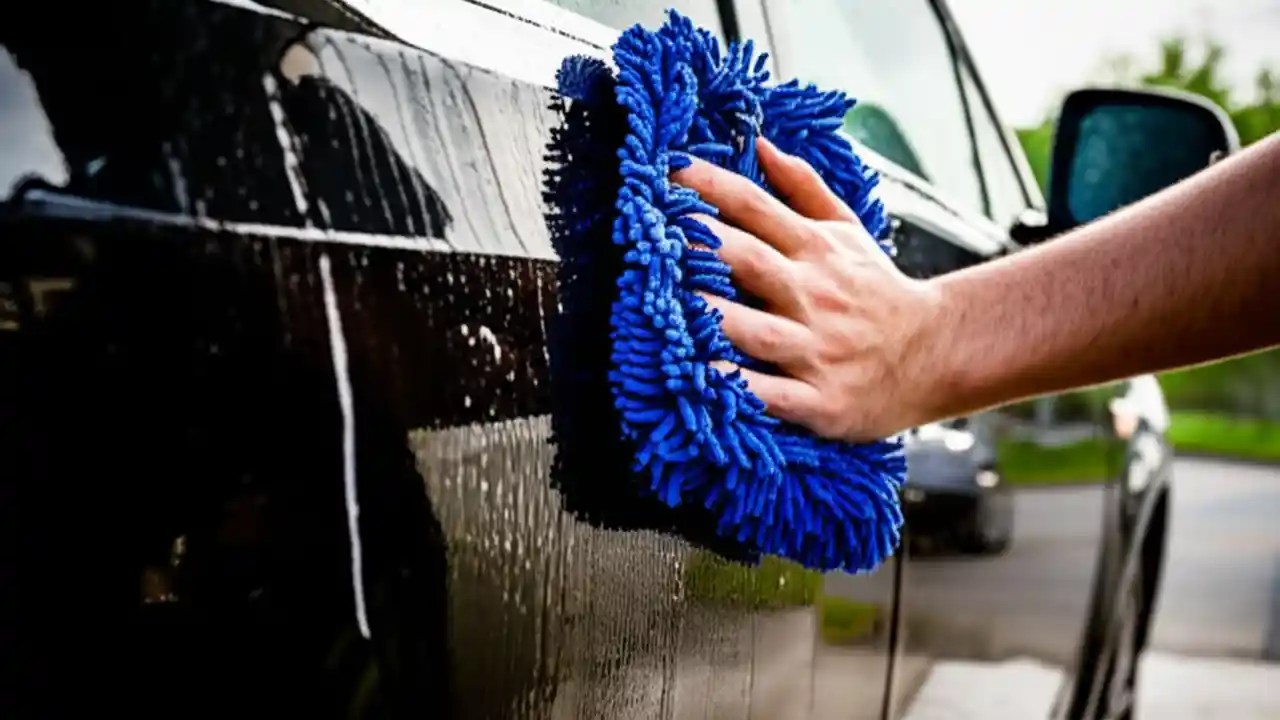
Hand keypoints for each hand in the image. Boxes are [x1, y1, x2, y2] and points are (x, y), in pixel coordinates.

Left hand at [671, 137, 941, 441]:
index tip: (666, 171)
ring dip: (711, 315)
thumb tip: (760, 144)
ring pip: (755, 329)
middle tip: (653, 230)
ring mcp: (816, 348)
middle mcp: (813, 295)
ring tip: (667, 303)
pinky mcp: (819, 399)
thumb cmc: (877, 292)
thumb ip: (803, 188)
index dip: (711, 186)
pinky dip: (737, 386)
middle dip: (702, 244)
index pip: (755, 207)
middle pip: (750, 261)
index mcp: (816, 250)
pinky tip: (701, 377)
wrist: (934, 354)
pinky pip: (770, 393)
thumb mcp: (847, 231)